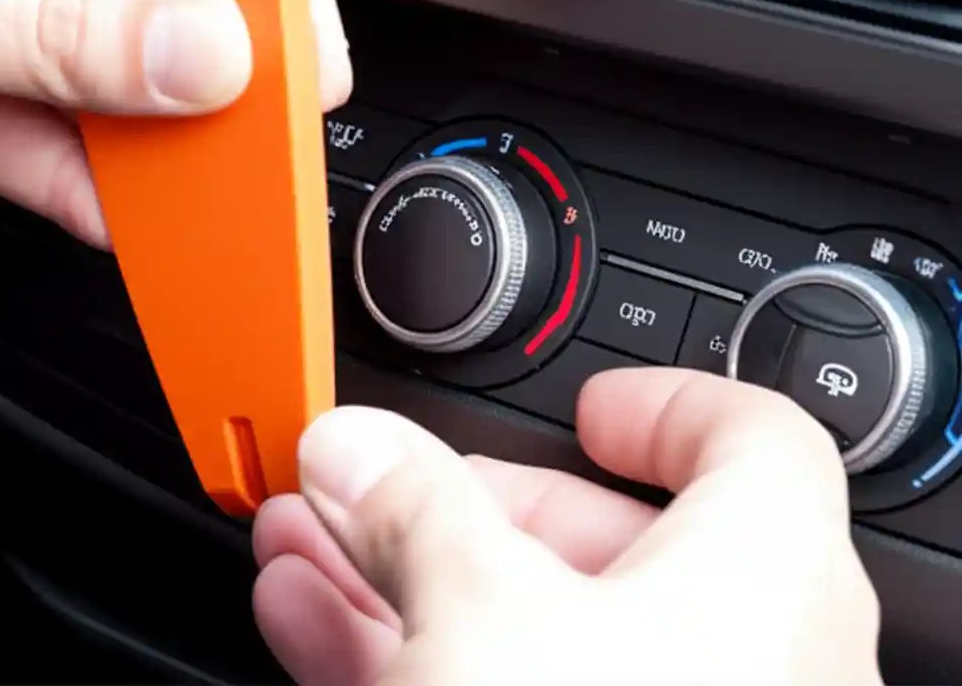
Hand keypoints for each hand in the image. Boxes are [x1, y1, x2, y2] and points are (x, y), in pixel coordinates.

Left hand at [0, 0, 350, 248]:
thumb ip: (33, 18)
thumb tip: (195, 48)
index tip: (299, 53)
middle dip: (193, 71)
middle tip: (249, 152)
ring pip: (67, 56)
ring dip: (129, 141)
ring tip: (191, 211)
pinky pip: (0, 116)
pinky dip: (52, 172)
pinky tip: (104, 214)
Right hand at [252, 368, 882, 684]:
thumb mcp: (477, 611)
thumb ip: (413, 506)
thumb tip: (358, 449)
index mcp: (759, 584)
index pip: (746, 444)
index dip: (659, 408)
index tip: (579, 410)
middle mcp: (733, 668)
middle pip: (594, 544)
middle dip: (454, 504)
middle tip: (366, 486)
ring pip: (524, 629)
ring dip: (403, 578)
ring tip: (308, 545)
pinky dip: (406, 658)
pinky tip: (313, 625)